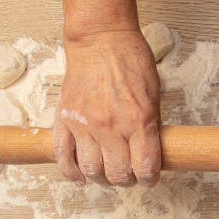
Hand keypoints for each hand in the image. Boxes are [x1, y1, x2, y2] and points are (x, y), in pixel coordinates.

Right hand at [55, 29, 161, 186]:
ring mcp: (84, 124)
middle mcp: (110, 126)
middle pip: (117, 174)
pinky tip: (81, 178)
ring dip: (102, 178)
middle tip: (129, 174)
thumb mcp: (154, 96)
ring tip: (108, 173)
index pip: (144, 169)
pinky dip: (72, 173)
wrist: (100, 39)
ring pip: (92, 170)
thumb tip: (151, 156)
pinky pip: (63, 156)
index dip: (149, 179)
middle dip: (127, 180)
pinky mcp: (64, 119)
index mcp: (138, 121)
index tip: (148, 177)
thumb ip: (151, 129)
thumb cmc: (131, 62)